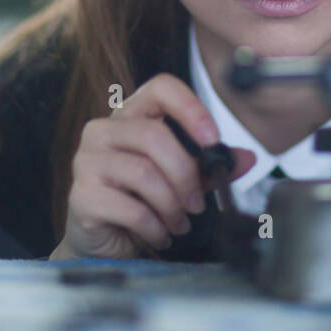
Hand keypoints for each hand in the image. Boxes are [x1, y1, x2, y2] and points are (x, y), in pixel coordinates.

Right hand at [58, 73, 255, 259]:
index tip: (213, 140)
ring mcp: (87, 162)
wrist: (103, 242)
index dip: (191, 108)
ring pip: (144, 174)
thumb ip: (210, 166)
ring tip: (179, 223)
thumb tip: (248, 158)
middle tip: (197, 205)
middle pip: (154, 136)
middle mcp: (102, 131)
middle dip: (186, 175)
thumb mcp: (180, 179)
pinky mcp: (82, 196)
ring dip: (172, 206)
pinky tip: (161, 234)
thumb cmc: (140, 201)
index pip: (160, 88)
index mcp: (129, 116)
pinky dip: (156, 227)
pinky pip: (132, 209)